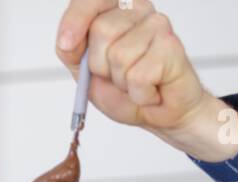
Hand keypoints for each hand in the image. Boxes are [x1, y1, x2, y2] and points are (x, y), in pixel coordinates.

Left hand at [55, 0, 231, 152]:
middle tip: (120, 77)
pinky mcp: (171, 45)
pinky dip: (140, 94)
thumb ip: (72, 52)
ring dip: (123, 83)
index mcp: (117, 9)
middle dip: (102, 66)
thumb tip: (67, 41)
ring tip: (137, 84)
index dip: (77, 18)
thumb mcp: (88, 73)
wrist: (161, 115)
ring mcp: (157, 24)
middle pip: (102, 30)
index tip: (67, 43)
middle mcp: (139, 10)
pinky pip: (138, 76)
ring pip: (119, 56)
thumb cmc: (128, 91)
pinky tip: (151, 91)